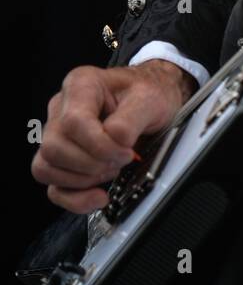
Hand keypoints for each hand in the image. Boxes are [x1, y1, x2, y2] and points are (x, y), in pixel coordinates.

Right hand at [31, 60, 195, 214]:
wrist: (154, 98)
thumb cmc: (147, 93)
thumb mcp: (149, 98)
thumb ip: (130, 120)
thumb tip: (115, 142)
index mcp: (81, 85)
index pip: (73, 122)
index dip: (100, 145)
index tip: (126, 152)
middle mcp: (62, 109)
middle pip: (53, 148)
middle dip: (91, 164)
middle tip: (121, 160)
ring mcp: (58, 135)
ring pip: (45, 168)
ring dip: (82, 180)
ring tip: (112, 170)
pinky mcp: (62, 160)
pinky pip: (53, 187)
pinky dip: (75, 198)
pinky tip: (98, 195)